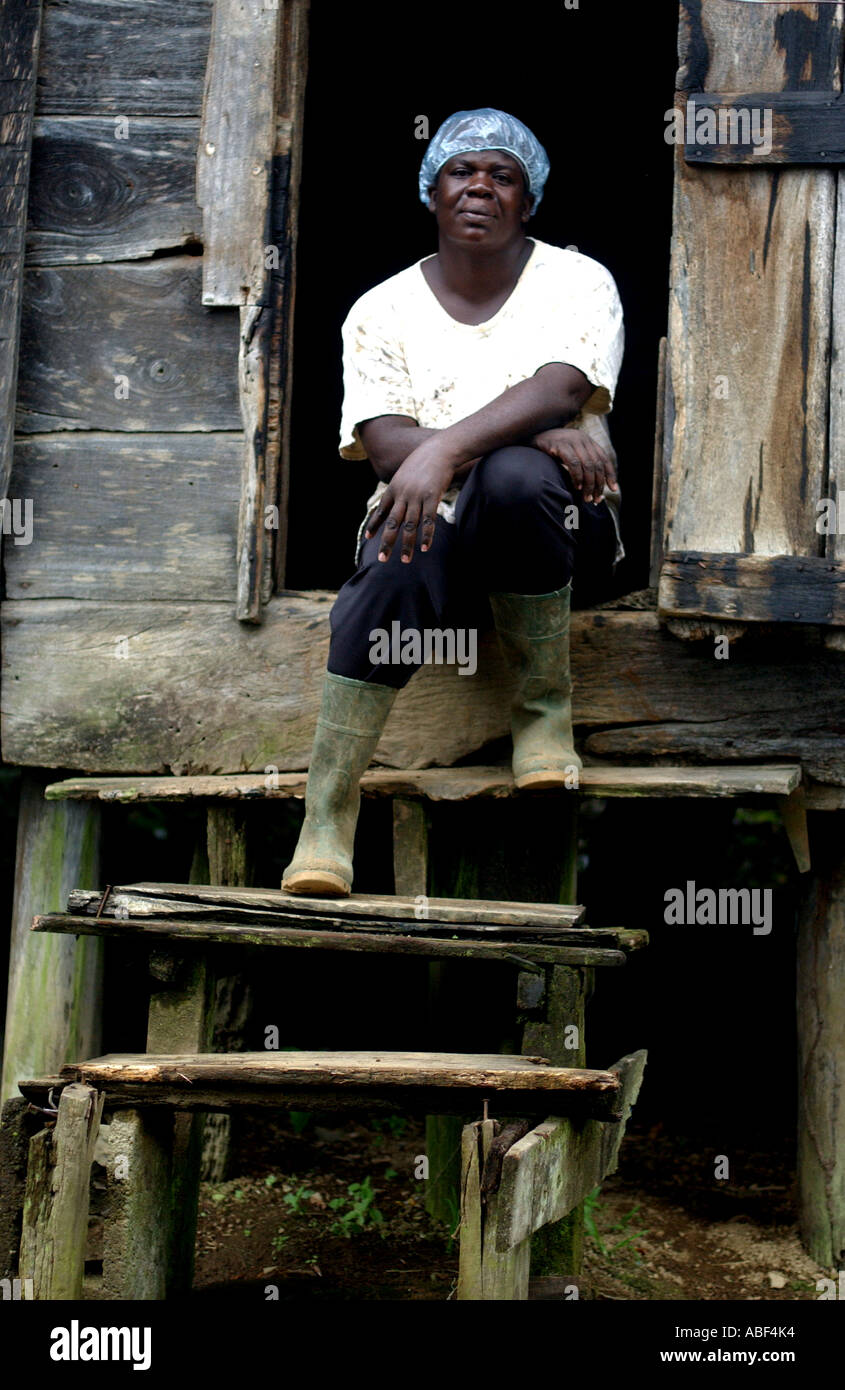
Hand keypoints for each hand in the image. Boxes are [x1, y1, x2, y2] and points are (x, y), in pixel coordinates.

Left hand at [364, 440, 457, 562]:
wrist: (440, 449)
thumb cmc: (424, 460)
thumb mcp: (405, 472)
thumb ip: (400, 487)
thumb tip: (399, 500)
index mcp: (394, 488)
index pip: (381, 511)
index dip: (374, 525)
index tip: (368, 537)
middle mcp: (403, 494)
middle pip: (392, 523)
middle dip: (386, 543)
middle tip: (382, 559)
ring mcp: (417, 496)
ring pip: (409, 526)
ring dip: (406, 545)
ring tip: (405, 560)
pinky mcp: (432, 497)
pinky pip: (428, 521)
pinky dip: (425, 536)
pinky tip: (424, 548)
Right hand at [532, 427, 616, 503]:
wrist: (529, 438)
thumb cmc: (549, 450)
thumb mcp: (569, 454)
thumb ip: (581, 463)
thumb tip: (593, 485)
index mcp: (587, 440)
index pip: (604, 458)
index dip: (610, 474)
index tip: (613, 489)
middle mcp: (582, 438)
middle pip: (597, 464)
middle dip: (598, 484)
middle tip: (595, 500)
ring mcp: (571, 440)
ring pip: (588, 466)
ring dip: (589, 484)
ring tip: (587, 498)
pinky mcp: (560, 445)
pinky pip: (574, 463)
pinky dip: (577, 477)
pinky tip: (577, 487)